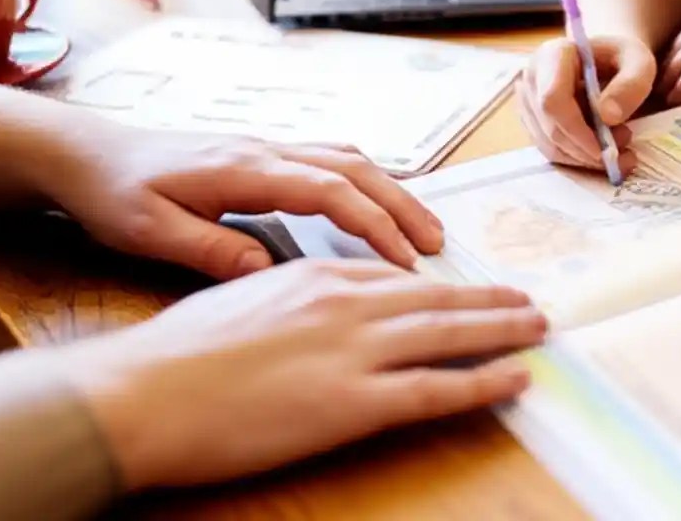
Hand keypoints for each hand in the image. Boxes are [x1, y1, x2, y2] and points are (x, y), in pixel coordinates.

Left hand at [46, 129, 442, 278]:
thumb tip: (271, 270)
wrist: (87, 154)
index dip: (374, 224)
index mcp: (244, 168)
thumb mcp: (151, 232)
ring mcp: (266, 147)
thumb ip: (212, 250)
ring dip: (390, 191)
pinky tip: (375, 206)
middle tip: (436, 245)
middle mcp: (265, 149)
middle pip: (354, 167)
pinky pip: (329, 160)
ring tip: (421, 229)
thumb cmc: (114, 193)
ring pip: (347, 158)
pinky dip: (365, 182)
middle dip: (401, 204)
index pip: (329, 191)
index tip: (405, 261)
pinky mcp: (262, 155)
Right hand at [59, 259, 546, 489]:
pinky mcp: (354, 402)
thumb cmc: (174, 356)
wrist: (142, 394)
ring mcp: (354, 350)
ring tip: (538, 329)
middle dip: (489, 300)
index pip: (394, 278)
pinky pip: (437, 388)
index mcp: (315, 277)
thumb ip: (284, 298)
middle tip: (528, 302)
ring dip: (503, 330)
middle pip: (437, 298)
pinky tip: (515, 378)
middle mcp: (345, 303)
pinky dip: (484, 381)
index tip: (466, 291)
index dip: (438, 287)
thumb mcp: (237, 302)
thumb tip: (306, 309)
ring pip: (450, 332)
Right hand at [517, 35, 654, 169]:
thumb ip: (632, 84)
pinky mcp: (534, 121)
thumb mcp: (639, 62)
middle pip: (550, 127)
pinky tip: (602, 151)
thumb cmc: (621, 57)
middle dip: (586, 149)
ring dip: (585, 157)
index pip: (552, 99)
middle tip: (622, 152)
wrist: (606, 59)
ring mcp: (528, 102)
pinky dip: (578, 158)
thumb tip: (608, 117)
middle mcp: (532, 78)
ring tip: (618, 147)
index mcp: (552, 55)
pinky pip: (551, 150)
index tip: (605, 149)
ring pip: (550, 145)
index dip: (576, 129)